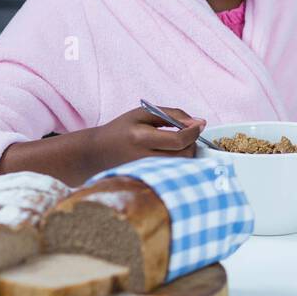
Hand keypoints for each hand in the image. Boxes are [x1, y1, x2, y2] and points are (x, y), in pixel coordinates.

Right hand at [89, 106, 205, 172]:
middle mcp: (143, 159)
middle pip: (184, 155)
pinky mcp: (147, 181)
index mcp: (140, 138)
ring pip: (181, 166)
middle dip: (193, 143)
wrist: (96, 153)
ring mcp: (145, 173)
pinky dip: (179, 163)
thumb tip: (200, 123)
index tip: (200, 124)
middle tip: (187, 134)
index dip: (194, 132)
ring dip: (187, 153)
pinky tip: (172, 155)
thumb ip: (173, 115)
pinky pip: (173, 173)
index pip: (178, 140)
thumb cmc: (121, 129)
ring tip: (178, 144)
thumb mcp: (143, 114)